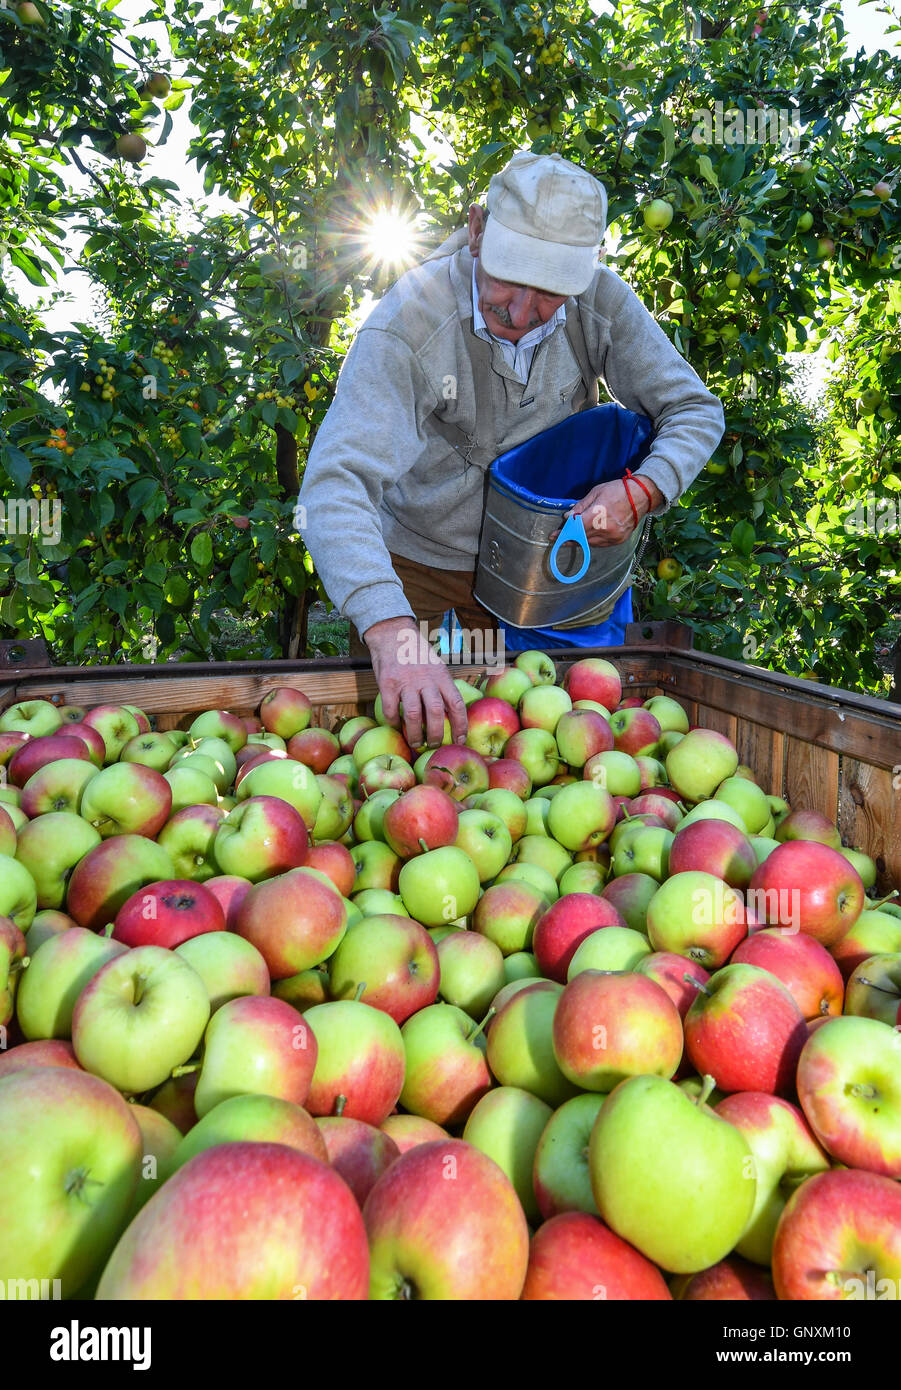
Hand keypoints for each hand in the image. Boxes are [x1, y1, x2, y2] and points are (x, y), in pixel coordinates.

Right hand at [363, 616, 468, 749]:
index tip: (461, 739)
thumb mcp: (436, 666)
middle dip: (437, 734)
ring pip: (413, 715)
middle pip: (436, 712)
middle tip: (435, 745)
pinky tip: (396, 726)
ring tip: (416, 743)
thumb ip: (442, 686)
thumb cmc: (417, 654)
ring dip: (415, 734)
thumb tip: (451, 713)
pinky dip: (393, 722)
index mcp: (442, 676)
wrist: (393, 632)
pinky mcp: (387, 683)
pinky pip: (390, 709)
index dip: (461, 724)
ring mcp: (406, 681)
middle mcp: (426, 679)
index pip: (457, 703)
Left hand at [551, 476, 663, 548]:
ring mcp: (613, 536)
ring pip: (590, 543)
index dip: (563, 533)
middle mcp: (605, 528)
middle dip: (569, 538)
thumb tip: (568, 517)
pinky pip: (600, 544)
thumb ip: (581, 506)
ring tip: (571, 537)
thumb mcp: (596, 493)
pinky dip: (592, 541)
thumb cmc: (618, 490)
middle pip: (581, 538)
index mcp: (597, 515)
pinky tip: (586, 537)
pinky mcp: (619, 540)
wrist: (642, 496)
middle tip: (559, 537)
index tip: (553, 536)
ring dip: (579, 541)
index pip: (575, 528)